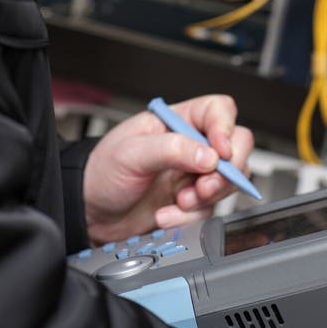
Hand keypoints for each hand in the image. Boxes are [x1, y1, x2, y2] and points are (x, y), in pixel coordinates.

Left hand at [82, 94, 253, 244]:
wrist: (90, 211)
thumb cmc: (102, 171)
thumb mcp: (131, 152)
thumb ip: (171, 149)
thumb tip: (209, 155)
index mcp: (177, 120)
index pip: (218, 110)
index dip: (226, 128)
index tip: (220, 152)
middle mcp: (191, 144)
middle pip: (236, 145)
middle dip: (226, 170)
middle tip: (203, 186)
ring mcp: (193, 174)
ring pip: (229, 180)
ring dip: (208, 196)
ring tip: (179, 202)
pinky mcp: (191, 201)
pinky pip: (210, 208)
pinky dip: (191, 217)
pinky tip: (167, 215)